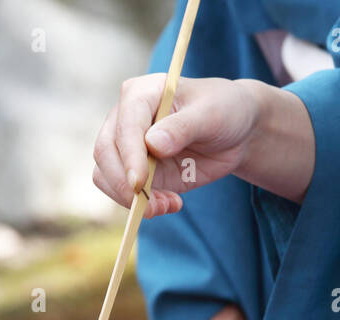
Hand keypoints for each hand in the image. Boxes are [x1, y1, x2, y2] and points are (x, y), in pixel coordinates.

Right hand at [93, 76, 314, 215]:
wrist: (234, 130)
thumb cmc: (223, 109)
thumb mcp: (211, 114)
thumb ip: (182, 127)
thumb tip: (152, 144)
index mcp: (140, 93)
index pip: (124, 124)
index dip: (129, 155)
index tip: (140, 183)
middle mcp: (125, 118)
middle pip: (105, 152)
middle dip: (124, 183)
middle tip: (154, 206)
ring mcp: (127, 146)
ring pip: (105, 175)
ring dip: (129, 199)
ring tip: (166, 206)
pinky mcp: (135, 171)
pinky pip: (122, 192)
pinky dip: (140, 205)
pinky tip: (171, 204)